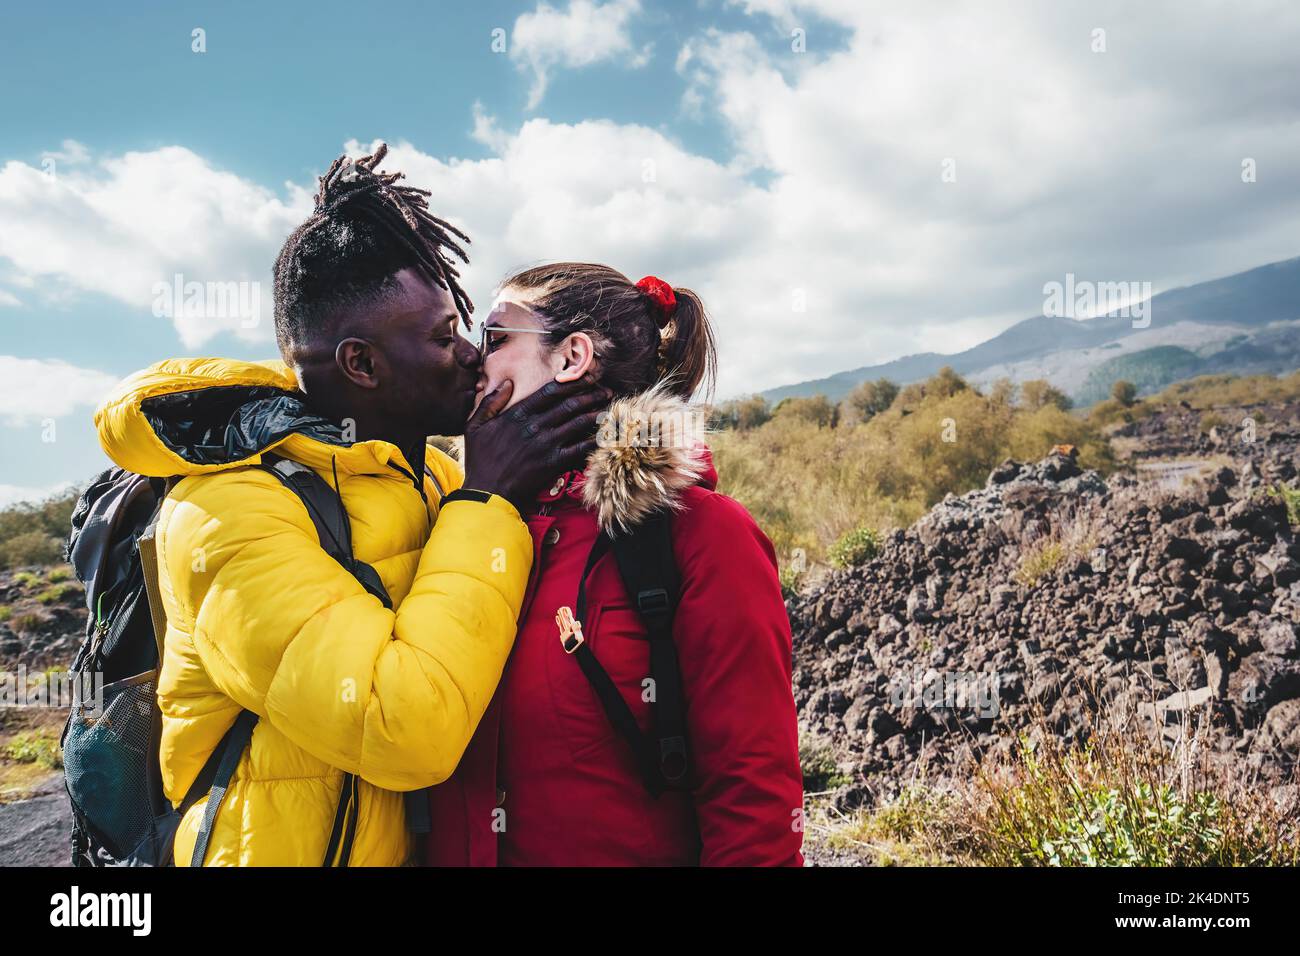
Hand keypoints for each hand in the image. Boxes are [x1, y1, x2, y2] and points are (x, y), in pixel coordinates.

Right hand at [462, 374, 610, 508]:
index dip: (571, 382)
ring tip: (609, 407)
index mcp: (517, 414)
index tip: (586, 377)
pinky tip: (604, 434)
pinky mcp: (554, 463)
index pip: (550, 392)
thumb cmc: (480, 460)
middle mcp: (535, 426)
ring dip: (596, 413)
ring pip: (578, 423)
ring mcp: (546, 444)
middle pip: (569, 404)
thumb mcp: (475, 426)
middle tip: (606, 391)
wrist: (488, 492)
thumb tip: (507, 383)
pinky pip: (579, 448)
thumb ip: (490, 402)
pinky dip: (593, 440)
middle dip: (591, 394)